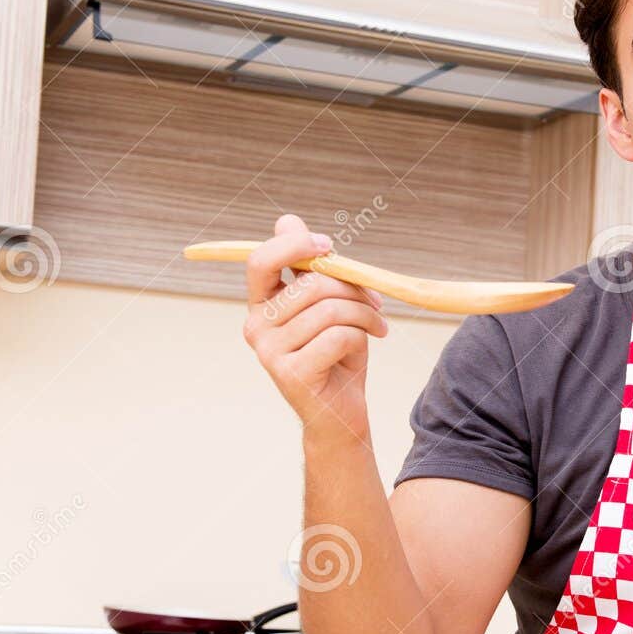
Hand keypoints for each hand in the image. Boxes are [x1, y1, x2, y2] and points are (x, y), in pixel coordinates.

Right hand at [242, 213, 388, 443]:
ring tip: (376, 326)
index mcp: (261, 304)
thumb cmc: (336, 354)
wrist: (340, 413)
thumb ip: (309, 267)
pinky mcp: (291, 374)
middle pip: (311, 284)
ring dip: (364, 314)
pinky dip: (362, 338)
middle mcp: (256, 327)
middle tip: (376, 303)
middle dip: (353, 287)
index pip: (260, 260)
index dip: (295, 244)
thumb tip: (287, 220)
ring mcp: (269, 353)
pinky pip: (338, 337)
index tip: (328, 245)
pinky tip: (368, 347)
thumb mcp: (326, 304)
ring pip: (330, 309)